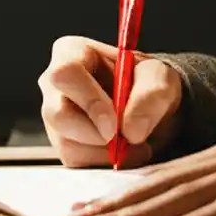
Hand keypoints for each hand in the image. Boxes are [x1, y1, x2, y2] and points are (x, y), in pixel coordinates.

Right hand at [37, 35, 181, 167]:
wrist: (150, 110)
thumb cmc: (148, 84)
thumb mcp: (161, 78)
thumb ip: (151, 94)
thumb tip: (131, 129)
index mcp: (71, 54)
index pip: (66, 74)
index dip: (89, 101)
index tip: (115, 124)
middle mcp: (55, 85)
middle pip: (58, 114)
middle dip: (94, 134)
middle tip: (126, 139)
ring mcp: (55, 116)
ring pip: (67, 143)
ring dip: (106, 151)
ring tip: (133, 143)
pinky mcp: (62, 143)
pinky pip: (76, 162)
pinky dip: (104, 162)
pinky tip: (123, 152)